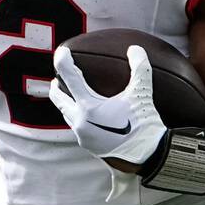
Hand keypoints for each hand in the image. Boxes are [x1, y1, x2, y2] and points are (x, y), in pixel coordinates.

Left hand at [48, 44, 166, 167]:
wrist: (148, 156)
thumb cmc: (144, 123)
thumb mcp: (142, 93)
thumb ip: (140, 67)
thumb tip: (135, 49)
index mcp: (89, 108)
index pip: (70, 78)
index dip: (63, 61)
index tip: (61, 52)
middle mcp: (80, 122)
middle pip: (58, 98)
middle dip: (56, 85)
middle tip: (58, 76)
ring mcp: (82, 135)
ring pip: (65, 114)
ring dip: (65, 102)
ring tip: (70, 94)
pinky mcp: (88, 145)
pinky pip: (76, 126)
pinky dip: (76, 115)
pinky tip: (85, 113)